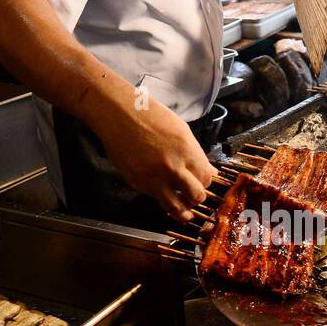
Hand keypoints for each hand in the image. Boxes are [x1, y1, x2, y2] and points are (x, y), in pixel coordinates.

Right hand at [97, 97, 214, 223]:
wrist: (119, 114)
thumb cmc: (149, 116)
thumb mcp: (180, 130)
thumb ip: (194, 153)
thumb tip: (206, 170)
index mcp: (187, 150)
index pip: (207, 178)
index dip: (205, 182)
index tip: (201, 182)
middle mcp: (173, 167)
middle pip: (197, 195)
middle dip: (197, 197)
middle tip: (193, 194)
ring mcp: (154, 177)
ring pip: (177, 208)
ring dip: (183, 211)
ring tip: (185, 211)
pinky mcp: (138, 183)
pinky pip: (156, 199)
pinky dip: (162, 200)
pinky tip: (164, 195)